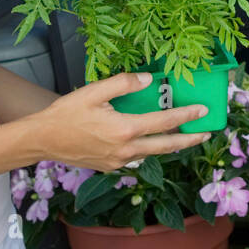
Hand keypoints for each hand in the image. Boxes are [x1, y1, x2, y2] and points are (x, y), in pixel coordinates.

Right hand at [30, 72, 210, 171]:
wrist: (42, 140)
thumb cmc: (66, 113)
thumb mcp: (94, 91)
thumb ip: (124, 83)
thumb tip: (148, 80)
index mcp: (125, 129)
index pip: (164, 122)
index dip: (187, 116)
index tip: (204, 111)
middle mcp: (125, 149)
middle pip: (166, 146)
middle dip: (189, 139)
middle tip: (206, 133)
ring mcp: (118, 162)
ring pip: (151, 154)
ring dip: (169, 146)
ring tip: (182, 137)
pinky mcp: (109, 167)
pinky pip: (135, 159)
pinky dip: (147, 151)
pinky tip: (149, 143)